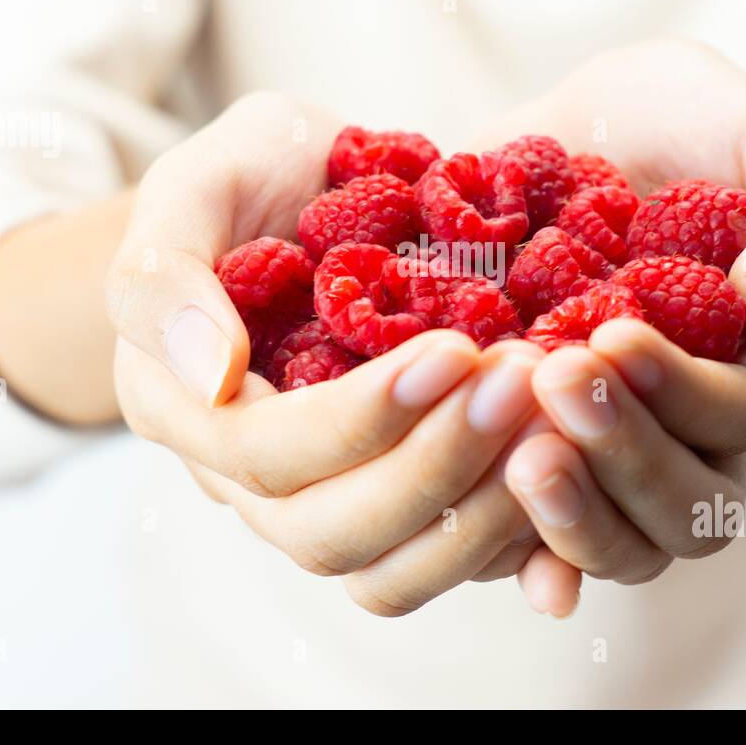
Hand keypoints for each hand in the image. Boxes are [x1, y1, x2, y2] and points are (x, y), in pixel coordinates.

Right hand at [105, 92, 548, 614]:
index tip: (454, 350)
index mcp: (187, 408)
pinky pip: (451, 555)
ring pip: (393, 568)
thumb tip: (212, 375)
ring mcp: (332, 493)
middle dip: (432, 468)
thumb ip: (165, 273)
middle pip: (331, 533)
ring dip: (481, 514)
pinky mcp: (404, 493)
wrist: (314, 189)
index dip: (358, 418)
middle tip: (521, 384)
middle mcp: (254, 477)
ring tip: (558, 425)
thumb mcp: (196, 184)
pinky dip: (518, 543)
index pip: (263, 455)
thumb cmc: (251, 176)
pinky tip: (580, 485)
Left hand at [477, 40, 745, 585]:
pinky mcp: (531, 443)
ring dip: (569, 516)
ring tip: (509, 460)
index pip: (739, 418)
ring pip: (620, 541)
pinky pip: (528, 533)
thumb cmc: (688, 127)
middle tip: (551, 383)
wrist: (579, 134)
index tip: (612, 338)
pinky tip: (466, 524)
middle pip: (684, 507)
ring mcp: (609, 445)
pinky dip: (508, 545)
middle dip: (622, 456)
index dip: (681, 395)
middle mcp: (687, 426)